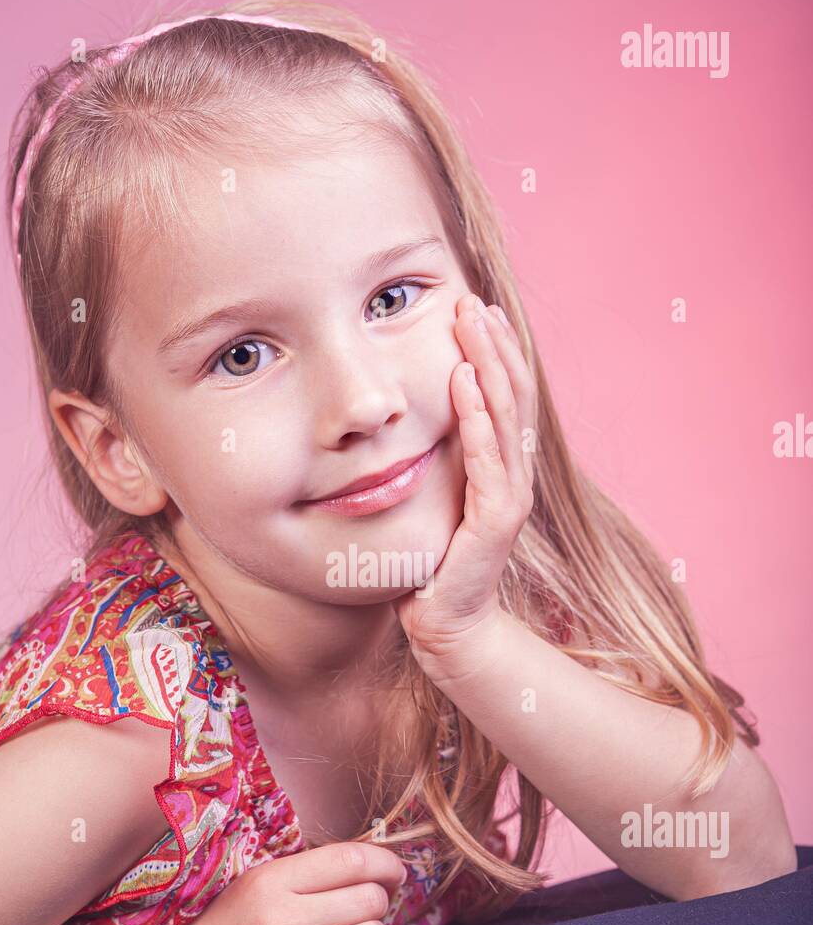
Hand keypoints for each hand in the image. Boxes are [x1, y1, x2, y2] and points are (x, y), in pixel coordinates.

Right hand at [167, 842, 408, 924]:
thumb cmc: (222, 924)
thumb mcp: (254, 881)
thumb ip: (306, 871)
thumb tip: (370, 865)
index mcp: (271, 882)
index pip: (350, 860)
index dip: (384, 861)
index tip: (392, 868)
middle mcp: (285, 921)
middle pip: (369, 899)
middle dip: (382, 895)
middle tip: (377, 897)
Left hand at [394, 293, 535, 678]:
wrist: (448, 624)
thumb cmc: (435, 562)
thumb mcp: (435, 497)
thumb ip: (437, 459)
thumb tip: (410, 415)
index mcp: (501, 465)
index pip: (505, 395)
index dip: (495, 350)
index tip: (476, 308)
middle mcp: (513, 473)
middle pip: (512, 393)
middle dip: (493, 343)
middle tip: (472, 300)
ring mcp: (510, 494)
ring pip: (505, 414)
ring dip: (488, 363)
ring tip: (471, 322)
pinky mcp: (496, 518)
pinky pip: (487, 457)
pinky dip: (476, 416)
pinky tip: (462, 382)